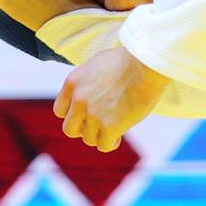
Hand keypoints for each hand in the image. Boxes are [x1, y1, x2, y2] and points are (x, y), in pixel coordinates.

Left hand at [53, 45, 170, 151]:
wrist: (145, 64)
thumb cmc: (128, 59)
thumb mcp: (97, 64)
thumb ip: (87, 81)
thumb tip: (90, 91)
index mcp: (73, 82)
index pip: (60, 111)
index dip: (73, 115)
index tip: (86, 114)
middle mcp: (79, 100)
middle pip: (69, 129)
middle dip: (83, 129)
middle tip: (98, 124)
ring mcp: (93, 114)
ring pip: (88, 139)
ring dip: (100, 135)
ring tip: (114, 128)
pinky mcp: (110, 126)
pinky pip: (103, 145)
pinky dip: (110, 143)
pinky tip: (119, 135)